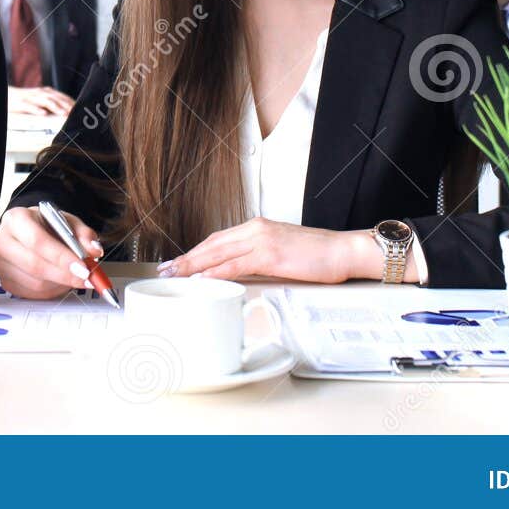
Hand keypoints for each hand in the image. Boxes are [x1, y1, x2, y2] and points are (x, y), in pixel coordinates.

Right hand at [0, 205, 103, 298]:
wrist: (28, 232)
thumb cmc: (46, 226)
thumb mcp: (67, 222)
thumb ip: (83, 234)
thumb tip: (94, 251)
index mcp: (15, 218)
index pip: (37, 241)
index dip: (62, 257)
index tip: (83, 268)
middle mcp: (1, 240)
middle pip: (34, 265)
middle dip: (65, 275)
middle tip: (86, 278)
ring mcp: (0, 263)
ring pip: (35, 283)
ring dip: (61, 284)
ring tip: (75, 276)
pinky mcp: (4, 281)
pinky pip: (33, 294)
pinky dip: (53, 291)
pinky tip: (61, 281)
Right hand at [7, 86, 74, 115]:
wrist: (6, 95)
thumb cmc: (24, 100)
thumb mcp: (39, 100)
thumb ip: (50, 104)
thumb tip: (64, 112)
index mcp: (45, 92)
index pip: (60, 96)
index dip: (70, 102)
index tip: (79, 109)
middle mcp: (39, 93)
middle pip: (55, 98)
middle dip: (65, 105)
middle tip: (74, 112)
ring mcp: (30, 98)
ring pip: (44, 101)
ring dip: (55, 107)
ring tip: (63, 113)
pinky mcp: (21, 103)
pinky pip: (30, 106)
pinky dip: (37, 109)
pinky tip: (43, 114)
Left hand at [156, 217, 364, 284]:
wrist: (344, 251)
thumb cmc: (319, 255)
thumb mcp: (282, 252)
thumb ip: (259, 258)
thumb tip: (239, 273)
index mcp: (257, 227)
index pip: (218, 239)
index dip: (195, 252)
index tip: (178, 263)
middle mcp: (255, 229)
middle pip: (212, 244)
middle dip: (186, 259)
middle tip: (165, 271)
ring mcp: (262, 240)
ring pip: (218, 253)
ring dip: (192, 266)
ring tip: (174, 277)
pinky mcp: (270, 255)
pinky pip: (235, 265)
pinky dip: (215, 273)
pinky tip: (202, 281)